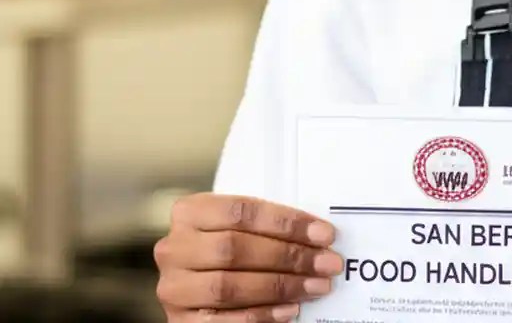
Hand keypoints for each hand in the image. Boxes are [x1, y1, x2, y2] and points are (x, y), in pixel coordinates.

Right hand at [154, 193, 342, 321]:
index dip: (286, 222)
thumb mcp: (240, 228)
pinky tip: (290, 309)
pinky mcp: (178, 320)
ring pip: (228, 286)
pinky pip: (222, 321)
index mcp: (190, 212)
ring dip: (281, 287)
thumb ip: (266, 227)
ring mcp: (173, 286)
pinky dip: (260, 315)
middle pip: (235, 249)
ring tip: (317, 286)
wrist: (200, 285)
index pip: (241, 211)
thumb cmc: (230, 246)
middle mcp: (174, 248)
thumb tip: (319, 235)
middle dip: (289, 257)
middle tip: (327, 263)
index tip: (324, 234)